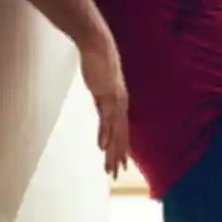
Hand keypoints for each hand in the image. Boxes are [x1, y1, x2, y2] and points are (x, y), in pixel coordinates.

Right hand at [79, 38, 129, 179]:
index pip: (122, 131)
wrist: (99, 46)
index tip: (121, 164)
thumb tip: (102, 105)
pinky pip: (105, 119)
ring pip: (115, 132)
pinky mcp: (105, 96)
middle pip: (121, 136)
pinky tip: (102, 148)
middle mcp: (120, 105)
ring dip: (113, 152)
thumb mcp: (102, 84)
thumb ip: (103, 97)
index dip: (122, 148)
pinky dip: (104, 134)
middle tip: (116, 175)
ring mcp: (114, 101)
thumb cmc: (99, 63)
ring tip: (110, 168)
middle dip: (118, 157)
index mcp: (120, 103)